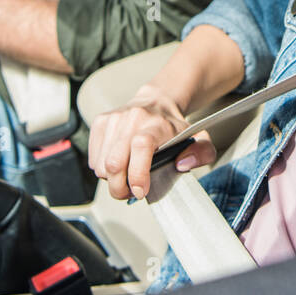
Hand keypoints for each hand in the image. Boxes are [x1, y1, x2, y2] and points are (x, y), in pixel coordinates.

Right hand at [87, 84, 216, 200]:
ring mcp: (114, 119)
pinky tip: (118, 163)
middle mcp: (133, 118)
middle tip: (131, 192)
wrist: (156, 102)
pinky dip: (102, 169)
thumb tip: (183, 163)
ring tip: (126, 177)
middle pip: (114, 162)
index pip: (141, 147)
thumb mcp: (199, 138)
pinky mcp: (100, 122)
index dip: (137, 174)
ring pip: (101, 165)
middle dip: (120, 187)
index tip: (141, 191)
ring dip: (111, 180)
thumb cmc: (174, 127)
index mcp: (157, 124)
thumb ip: (202, 153)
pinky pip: (93, 158)